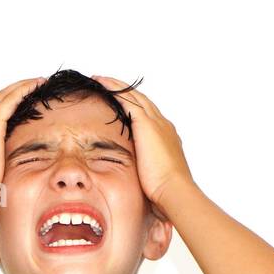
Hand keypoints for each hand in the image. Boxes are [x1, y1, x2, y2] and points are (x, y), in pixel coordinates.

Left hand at [91, 75, 194, 218]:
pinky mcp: (146, 124)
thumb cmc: (165, 193)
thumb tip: (138, 188)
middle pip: (142, 101)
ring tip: (100, 80)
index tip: (120, 104)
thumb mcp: (154, 181)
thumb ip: (145, 176)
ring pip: (134, 96)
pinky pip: (127, 99)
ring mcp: (156, 123)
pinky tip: (100, 84)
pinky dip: (113, 90)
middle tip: (107, 84)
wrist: (173, 191)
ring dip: (116, 86)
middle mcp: (163, 126)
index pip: (148, 117)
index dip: (133, 108)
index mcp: (166, 138)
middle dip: (125, 92)